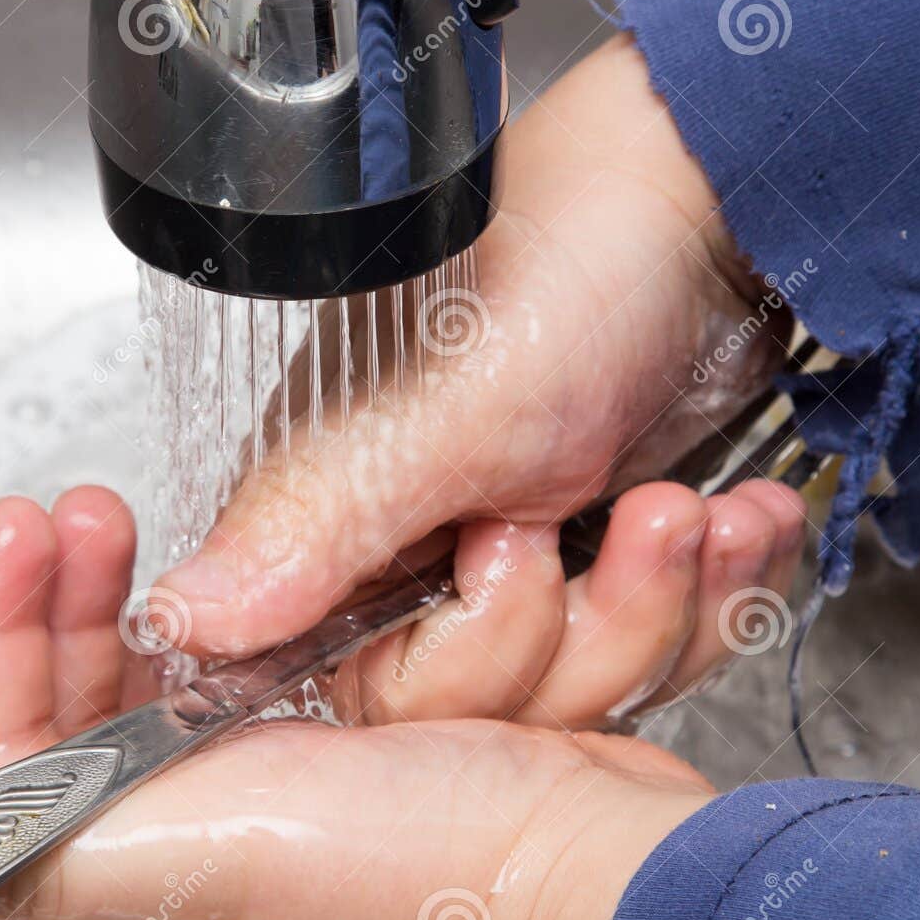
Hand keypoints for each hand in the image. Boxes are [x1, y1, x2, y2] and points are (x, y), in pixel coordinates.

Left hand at [0, 488, 722, 919]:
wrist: (627, 889)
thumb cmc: (431, 895)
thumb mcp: (196, 862)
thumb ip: (30, 850)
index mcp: (141, 883)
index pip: (15, 746)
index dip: (2, 631)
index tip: (33, 528)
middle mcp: (217, 841)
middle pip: (117, 683)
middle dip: (124, 589)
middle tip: (94, 510)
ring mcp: (316, 784)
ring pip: (247, 645)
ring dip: (287, 574)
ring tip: (274, 548)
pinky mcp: (410, 736)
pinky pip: (358, 635)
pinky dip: (386, 586)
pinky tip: (407, 554)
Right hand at [156, 34, 796, 678]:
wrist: (711, 205)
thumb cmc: (574, 265)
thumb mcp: (448, 409)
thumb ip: (314, 525)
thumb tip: (177, 618)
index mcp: (336, 526)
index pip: (378, 695)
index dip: (474, 657)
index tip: (521, 554)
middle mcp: (416, 559)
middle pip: (498, 713)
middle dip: (597, 625)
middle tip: (641, 516)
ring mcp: (515, 567)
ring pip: (589, 691)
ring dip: (673, 602)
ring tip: (702, 509)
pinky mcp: (600, 564)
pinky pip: (662, 649)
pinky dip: (721, 591)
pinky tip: (741, 519)